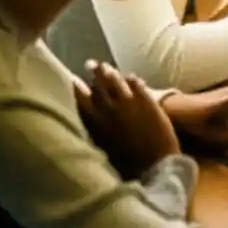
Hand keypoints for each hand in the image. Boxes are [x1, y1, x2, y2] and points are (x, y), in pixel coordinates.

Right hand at [74, 62, 179, 179]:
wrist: (156, 163)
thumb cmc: (126, 162)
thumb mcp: (102, 146)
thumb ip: (93, 128)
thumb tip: (85, 118)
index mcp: (95, 121)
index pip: (79, 96)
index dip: (75, 85)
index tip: (72, 79)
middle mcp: (109, 107)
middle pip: (98, 83)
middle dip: (94, 72)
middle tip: (91, 64)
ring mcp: (128, 101)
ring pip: (116, 79)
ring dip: (110, 71)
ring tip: (107, 66)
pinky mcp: (147, 99)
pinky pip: (136, 82)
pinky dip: (131, 78)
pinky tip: (131, 77)